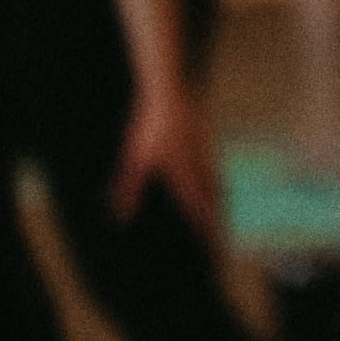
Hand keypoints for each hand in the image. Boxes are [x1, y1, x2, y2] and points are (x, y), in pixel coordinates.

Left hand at [110, 81, 223, 243]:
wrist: (173, 93)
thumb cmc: (151, 127)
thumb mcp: (135, 161)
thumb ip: (128, 190)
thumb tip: (119, 218)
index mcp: (186, 177)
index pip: (198, 211)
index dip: (204, 230)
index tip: (210, 247)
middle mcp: (201, 169)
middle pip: (214, 202)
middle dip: (217, 222)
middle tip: (220, 239)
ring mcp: (207, 154)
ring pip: (217, 186)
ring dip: (219, 204)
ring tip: (220, 217)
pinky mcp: (206, 142)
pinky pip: (215, 171)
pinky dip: (216, 185)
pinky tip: (213, 183)